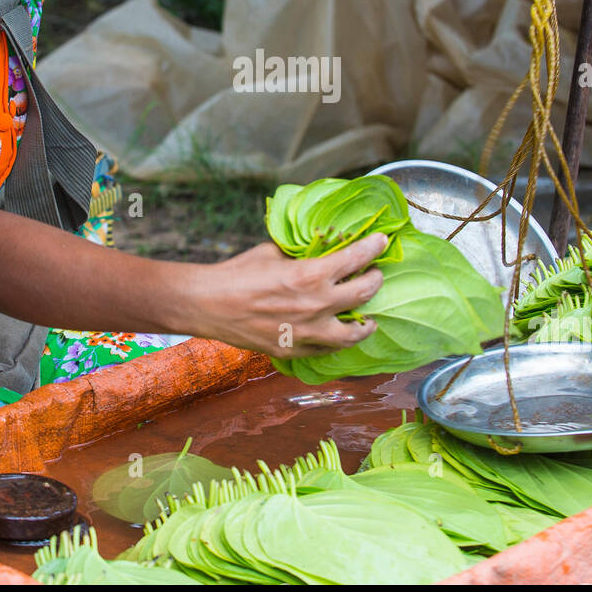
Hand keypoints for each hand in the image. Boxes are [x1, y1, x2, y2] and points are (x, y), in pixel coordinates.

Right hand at [190, 232, 387, 357]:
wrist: (209, 304)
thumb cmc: (238, 272)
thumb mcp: (274, 252)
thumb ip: (301, 255)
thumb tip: (318, 249)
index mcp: (311, 275)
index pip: (356, 258)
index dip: (374, 247)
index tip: (382, 241)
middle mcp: (316, 305)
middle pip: (364, 294)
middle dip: (375, 281)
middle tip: (376, 275)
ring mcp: (307, 333)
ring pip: (353, 333)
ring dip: (366, 323)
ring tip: (369, 319)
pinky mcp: (293, 351)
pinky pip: (326, 350)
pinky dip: (337, 341)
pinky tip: (339, 336)